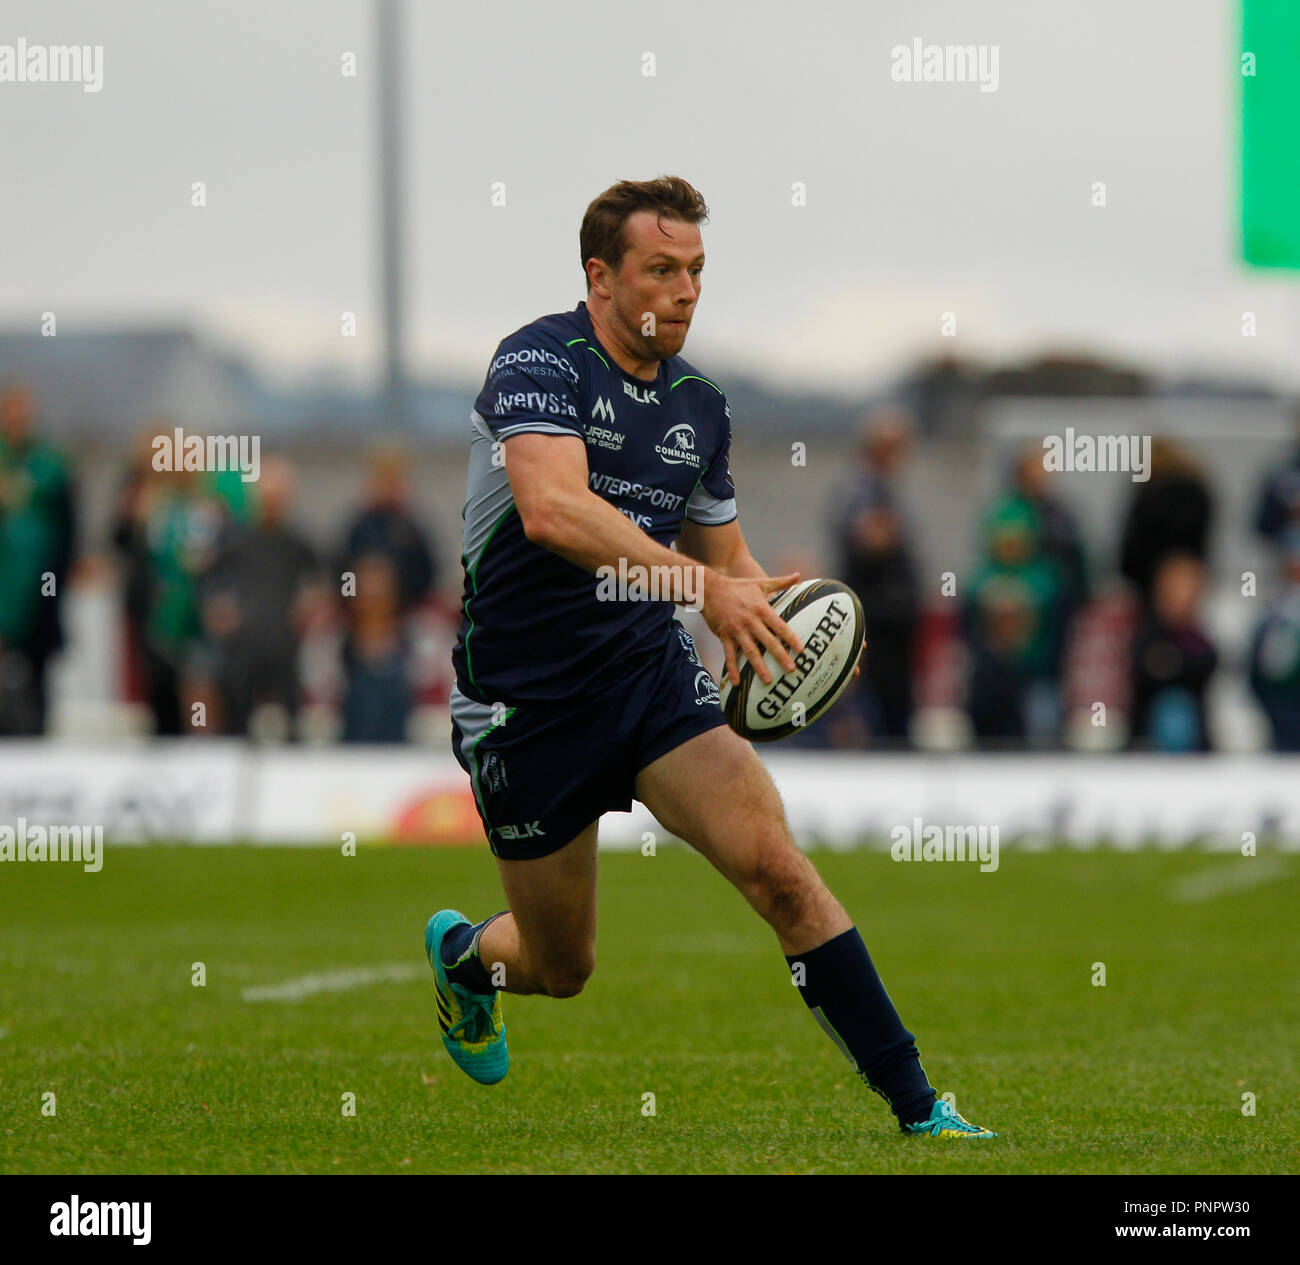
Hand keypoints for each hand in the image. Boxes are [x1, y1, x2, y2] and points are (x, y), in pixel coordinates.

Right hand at [701, 570, 804, 686]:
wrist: (710, 589)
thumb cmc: (737, 586)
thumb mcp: (760, 583)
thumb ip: (781, 582)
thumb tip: (798, 575)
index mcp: (762, 609)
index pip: (780, 626)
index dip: (791, 638)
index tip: (801, 650)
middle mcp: (751, 621)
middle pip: (768, 642)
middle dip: (780, 656)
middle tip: (791, 669)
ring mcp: (737, 630)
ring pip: (750, 651)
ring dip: (759, 667)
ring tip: (768, 680)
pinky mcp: (724, 636)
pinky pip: (730, 655)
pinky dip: (732, 669)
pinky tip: (737, 682)